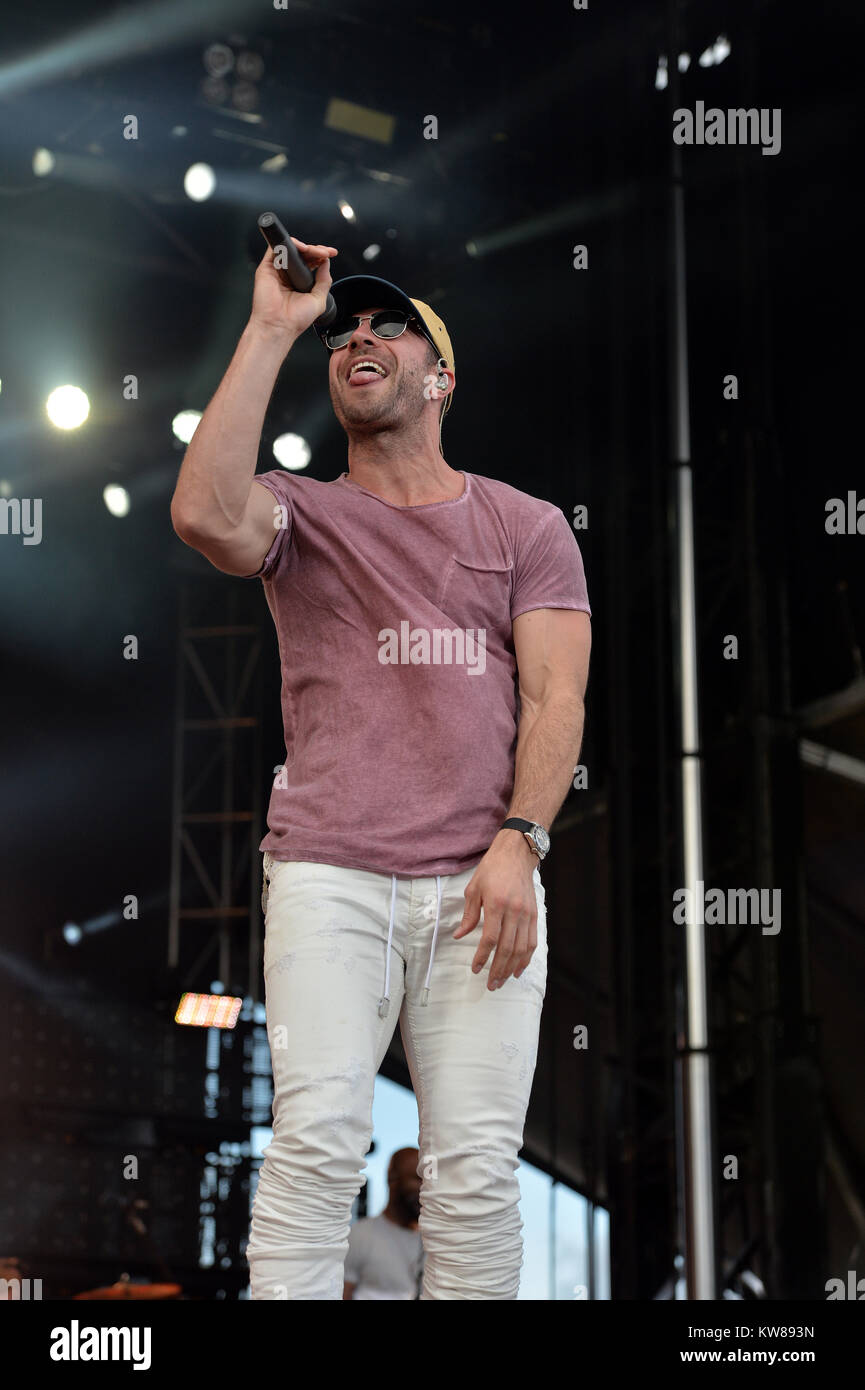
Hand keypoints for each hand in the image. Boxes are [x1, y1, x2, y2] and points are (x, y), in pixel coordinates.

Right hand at [250, 236, 337, 337]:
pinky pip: (276, 248)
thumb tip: (326, 263)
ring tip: (316, 252)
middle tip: (326, 253)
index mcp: (299, 282)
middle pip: (302, 253)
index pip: (311, 262)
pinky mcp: (266, 268)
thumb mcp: (318, 300)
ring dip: (305, 246)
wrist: (279, 326)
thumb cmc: (296, 319)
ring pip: (290, 248)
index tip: (332, 254)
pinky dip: (289, 243)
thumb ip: (324, 281)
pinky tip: (301, 249)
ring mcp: (277, 270)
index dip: (321, 255)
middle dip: (316, 250)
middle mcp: (288, 275)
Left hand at [453, 830, 538, 989]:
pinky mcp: (534, 915)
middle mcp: (514, 911)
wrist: (516, 855)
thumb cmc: (492, 870)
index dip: (482, 957)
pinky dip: (526, 958)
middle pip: (507, 948)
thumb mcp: (473, 889)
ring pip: (521, 949)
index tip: (475, 968)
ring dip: (511, 968)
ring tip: (502, 981)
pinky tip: (518, 968)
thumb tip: (459, 936)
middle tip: (490, 984)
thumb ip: (468, 915)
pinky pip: (532, 942)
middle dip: (498, 969)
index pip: (490, 939)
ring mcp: (526, 914)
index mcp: (496, 904)